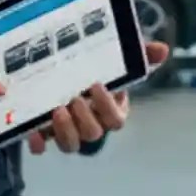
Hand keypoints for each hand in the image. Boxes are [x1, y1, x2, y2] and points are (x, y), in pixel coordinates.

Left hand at [27, 41, 170, 154]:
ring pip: (70, 145)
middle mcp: (91, 125)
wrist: (64, 67)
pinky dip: (37, 143)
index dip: (107, 107)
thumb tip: (162, 49)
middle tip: (75, 99)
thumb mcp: (116, 57)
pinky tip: (32, 133)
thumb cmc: (97, 67)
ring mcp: (68, 130)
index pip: (116, 120)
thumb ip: (140, 55)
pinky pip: (41, 145)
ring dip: (64, 132)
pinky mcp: (45, 131)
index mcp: (111, 112)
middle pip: (93, 135)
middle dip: (84, 119)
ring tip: (57, 111)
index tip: (96, 85)